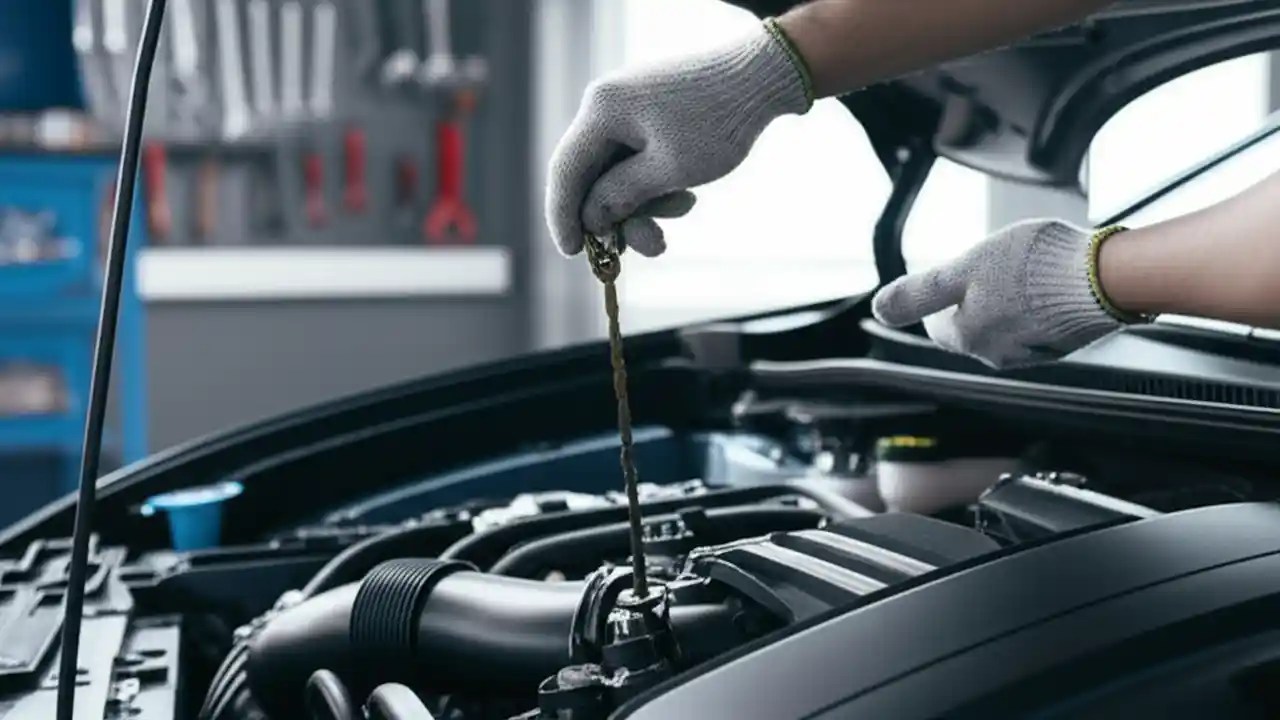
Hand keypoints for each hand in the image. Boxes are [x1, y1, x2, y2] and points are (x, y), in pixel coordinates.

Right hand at [545, 25, 809, 257]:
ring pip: (618, 173)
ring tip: (686, 206)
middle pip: (593, 176)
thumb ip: (621, 197)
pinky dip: (656, 185)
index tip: (573, 253)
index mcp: (602, 110)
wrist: (764, 76)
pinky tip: (688, 192)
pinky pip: (638, 160)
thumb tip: (589, 219)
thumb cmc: (718, 123)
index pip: (565, 170)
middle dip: (619, 216)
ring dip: (646, 203)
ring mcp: (629, 108)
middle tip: (650, 245)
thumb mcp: (669, 171)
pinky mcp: (650, 114)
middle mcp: (607, 105)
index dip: (563, 216)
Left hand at [871, 219, 1128, 368]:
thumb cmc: (1033, 269)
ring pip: (1006, 324)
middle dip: (978, 295)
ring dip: (1010, 299)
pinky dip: (1038, 306)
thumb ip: (918, 291)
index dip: (943, 293)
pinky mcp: (1063, 345)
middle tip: (998, 265)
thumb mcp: (961, 269)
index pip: (937, 323)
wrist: (1104, 278)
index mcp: (964, 337)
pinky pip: (1038, 326)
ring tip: (1028, 272)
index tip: (962, 269)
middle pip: (971, 323)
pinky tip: (1051, 285)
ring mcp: (1031, 353)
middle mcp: (994, 354)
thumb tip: (879, 308)